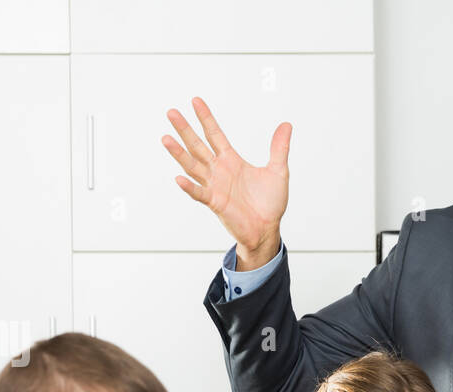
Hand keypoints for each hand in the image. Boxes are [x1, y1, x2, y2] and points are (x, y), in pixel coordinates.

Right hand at [162, 97, 289, 266]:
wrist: (268, 229)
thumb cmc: (270, 203)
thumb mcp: (278, 171)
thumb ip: (279, 148)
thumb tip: (286, 126)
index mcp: (231, 160)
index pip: (215, 135)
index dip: (206, 118)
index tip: (195, 101)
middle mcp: (219, 171)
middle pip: (198, 146)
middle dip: (185, 130)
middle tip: (171, 112)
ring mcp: (215, 186)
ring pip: (193, 166)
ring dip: (179, 153)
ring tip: (165, 138)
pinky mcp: (215, 203)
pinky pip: (200, 194)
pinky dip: (189, 187)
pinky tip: (178, 178)